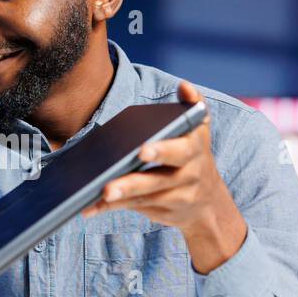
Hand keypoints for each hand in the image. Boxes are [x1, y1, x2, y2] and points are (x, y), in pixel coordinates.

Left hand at [82, 80, 247, 273]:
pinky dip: (111, 208)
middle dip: (136, 182)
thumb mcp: (198, 130)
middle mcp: (190, 175)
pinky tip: (90, 207)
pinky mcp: (162, 211)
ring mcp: (177, 197)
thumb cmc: (192, 155)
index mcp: (195, 149)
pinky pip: (134, 208)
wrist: (207, 200)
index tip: (142, 150)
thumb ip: (191, 106)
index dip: (164, 150)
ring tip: (99, 194)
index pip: (182, 149)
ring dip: (121, 196)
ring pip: (146, 197)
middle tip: (110, 185)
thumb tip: (184, 85)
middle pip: (161, 180)